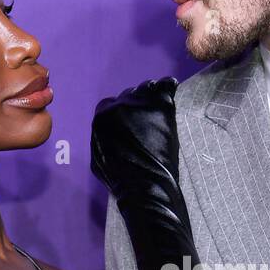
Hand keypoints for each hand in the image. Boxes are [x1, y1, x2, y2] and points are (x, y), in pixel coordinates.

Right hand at [91, 76, 179, 197]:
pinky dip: (168, 86)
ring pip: (146, 88)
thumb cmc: (119, 178)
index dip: (122, 111)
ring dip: (151, 95)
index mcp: (102, 116)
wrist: (144, 184)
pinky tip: (171, 88)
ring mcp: (141, 103)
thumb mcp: (98, 159)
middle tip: (147, 117)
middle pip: (129, 95)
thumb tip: (108, 133)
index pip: (111, 104)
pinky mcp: (161, 105)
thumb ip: (101, 139)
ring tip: (158, 106)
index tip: (131, 119)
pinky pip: (166, 86)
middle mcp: (119, 104)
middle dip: (137, 104)